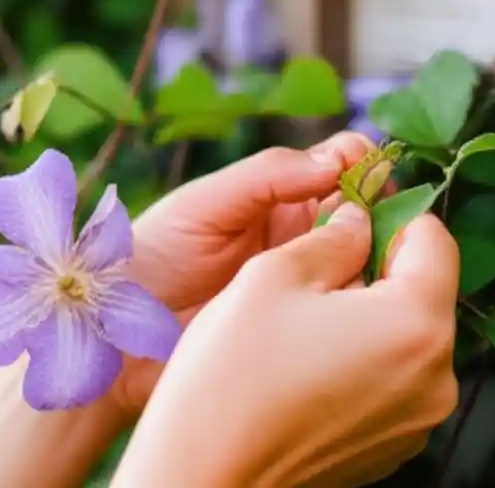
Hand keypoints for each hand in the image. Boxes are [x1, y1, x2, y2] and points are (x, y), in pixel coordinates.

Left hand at [109, 132, 374, 415]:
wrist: (114, 334)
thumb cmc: (149, 257)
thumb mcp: (206, 203)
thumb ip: (269, 176)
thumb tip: (337, 160)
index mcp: (279, 195)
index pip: (341, 162)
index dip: (362, 161)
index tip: (369, 173)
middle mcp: (302, 234)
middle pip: (365, 209)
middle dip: (380, 206)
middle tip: (375, 220)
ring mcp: (307, 282)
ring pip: (367, 257)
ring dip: (377, 252)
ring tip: (369, 258)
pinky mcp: (306, 327)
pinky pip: (350, 307)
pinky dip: (364, 298)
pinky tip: (359, 297)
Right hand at [112, 201, 460, 487]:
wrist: (202, 476)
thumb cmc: (232, 376)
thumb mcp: (274, 275)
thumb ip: (333, 236)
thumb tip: (358, 221)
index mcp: (418, 324)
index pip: (434, 239)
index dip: (391, 214)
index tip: (352, 212)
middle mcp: (436, 377)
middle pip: (425, 290)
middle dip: (379, 267)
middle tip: (318, 266)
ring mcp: (418, 418)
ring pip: (408, 336)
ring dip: (370, 315)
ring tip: (305, 321)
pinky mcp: (393, 446)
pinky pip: (394, 380)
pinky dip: (363, 360)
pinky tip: (308, 363)